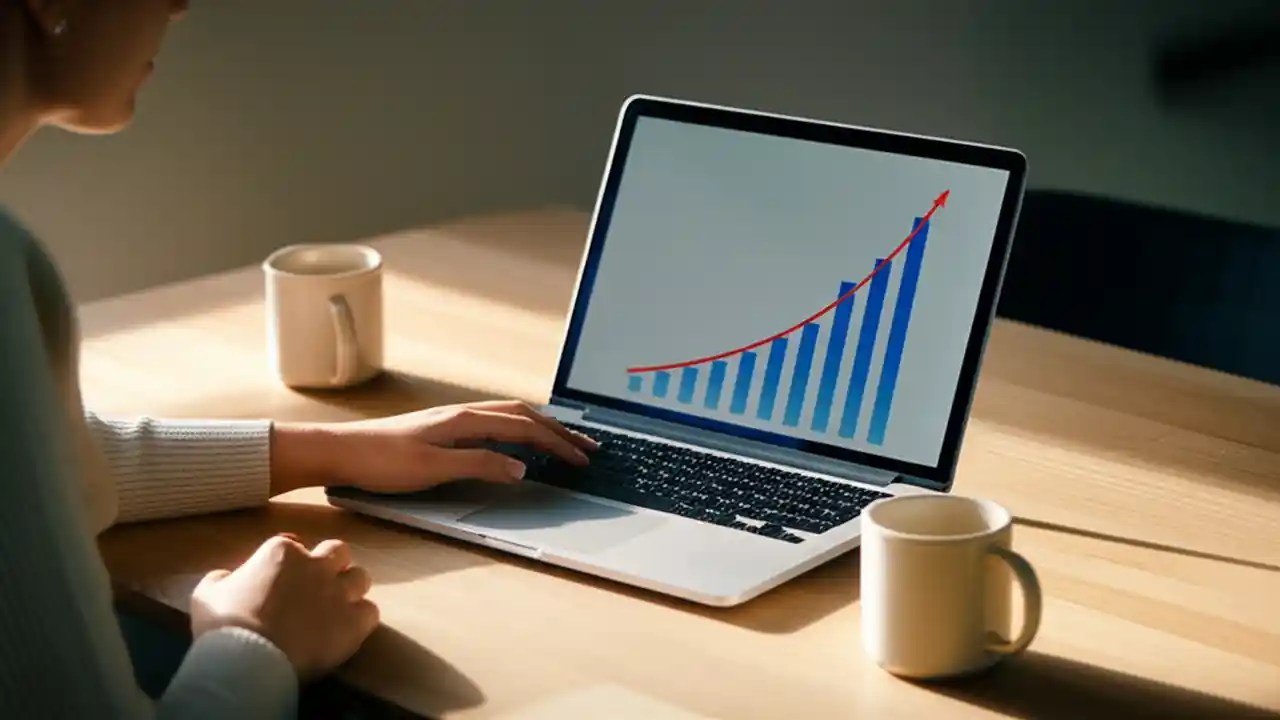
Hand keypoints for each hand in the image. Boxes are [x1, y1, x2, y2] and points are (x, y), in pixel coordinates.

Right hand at [190, 535, 378, 680]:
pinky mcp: (354, 621)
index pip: (294, 545)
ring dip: (350, 589)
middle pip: (338, 552)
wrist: (247, 661)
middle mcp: (316, 565)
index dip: (290, 564)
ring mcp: (338, 592)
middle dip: (332, 565)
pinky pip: (371, 611)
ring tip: (337, 607)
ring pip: (361, 577)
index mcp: (281, 551)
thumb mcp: (207, 593)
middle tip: (319, 586)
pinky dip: (361, 618)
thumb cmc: (223, 625)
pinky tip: (347, 629)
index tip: (282, 581)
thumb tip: (228, 577)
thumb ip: (223, 578)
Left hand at [270, 400, 598, 494]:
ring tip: (562, 439)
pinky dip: (519, 427)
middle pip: (523, 415)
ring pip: (510, 414)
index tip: (582, 459)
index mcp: (465, 421)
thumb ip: (480, 465)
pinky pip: (495, 421)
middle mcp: (463, 413)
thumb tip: (522, 468)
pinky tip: (518, 440)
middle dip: (558, 430)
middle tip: (586, 447)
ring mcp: (452, 418)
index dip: (557, 443)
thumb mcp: (433, 469)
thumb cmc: (381, 461)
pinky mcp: (442, 427)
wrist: (340, 451)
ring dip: (540, 426)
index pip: (524, 428)